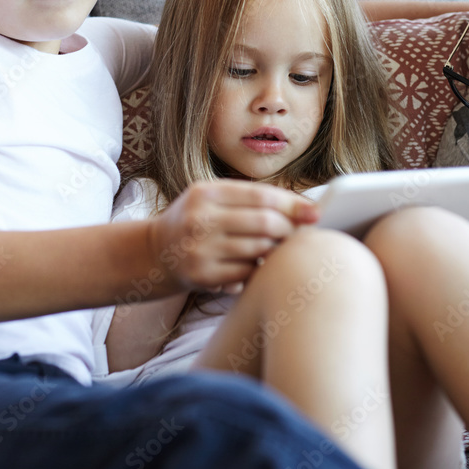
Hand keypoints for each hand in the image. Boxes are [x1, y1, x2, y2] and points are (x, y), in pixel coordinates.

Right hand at [148, 180, 318, 291]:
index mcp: (206, 193)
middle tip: (295, 235)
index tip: (314, 212)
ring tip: (274, 248)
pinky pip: (247, 272)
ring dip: (274, 251)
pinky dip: (258, 269)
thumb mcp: (212, 200)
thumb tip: (307, 209)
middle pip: (264, 223)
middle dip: (288, 230)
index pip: (261, 196)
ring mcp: (199, 249)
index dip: (293, 204)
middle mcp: (200, 219)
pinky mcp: (202, 275)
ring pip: (258, 249)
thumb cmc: (194, 222)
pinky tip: (256, 265)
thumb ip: (251, 200)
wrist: (154, 253)